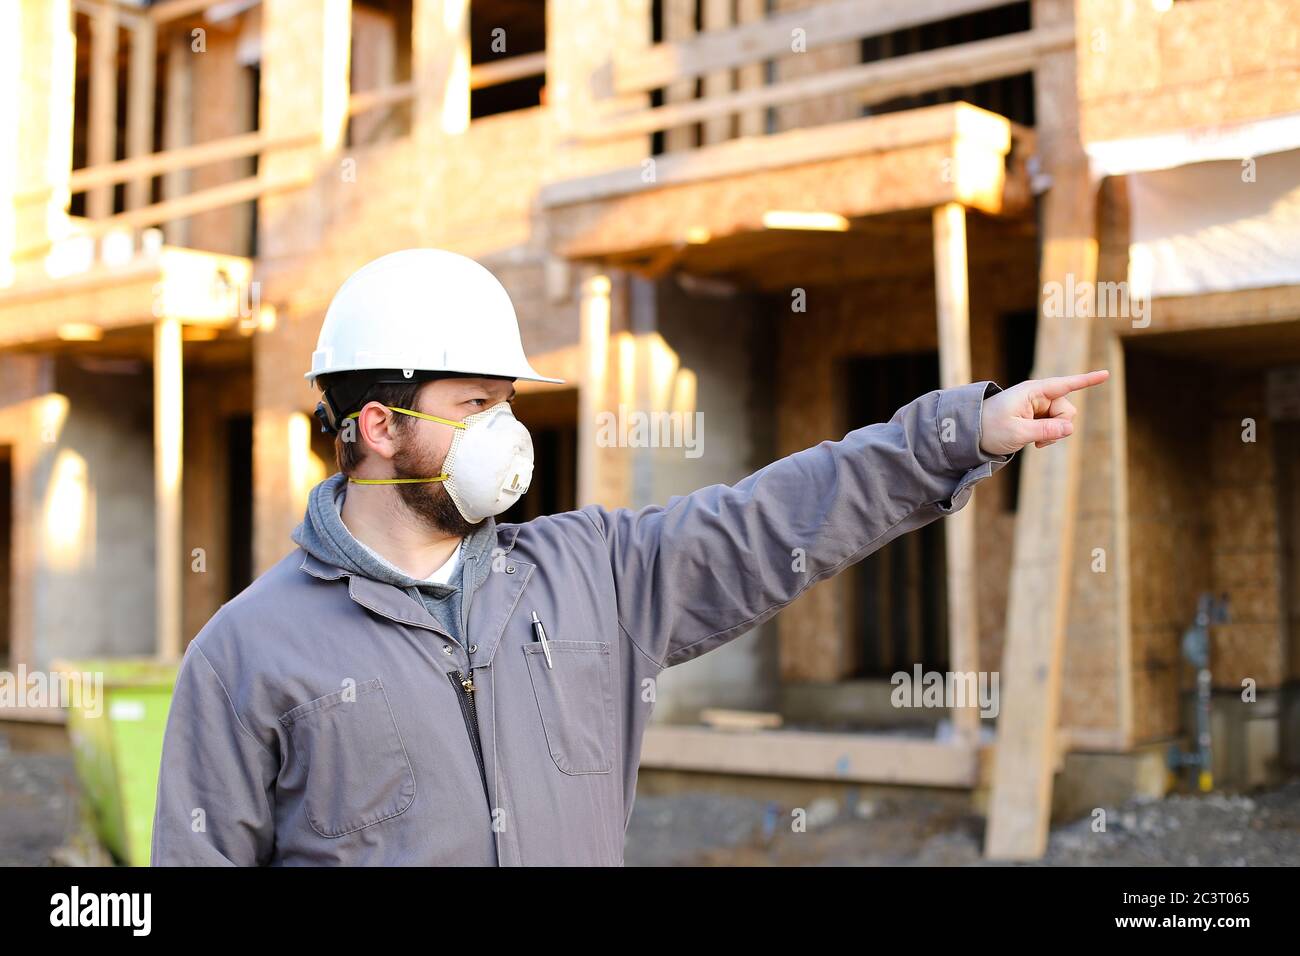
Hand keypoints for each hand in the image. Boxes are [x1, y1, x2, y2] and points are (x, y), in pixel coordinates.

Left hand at [979, 370, 1109, 456]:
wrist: (971, 434)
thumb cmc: (990, 429)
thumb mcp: (1017, 432)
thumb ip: (1045, 429)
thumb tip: (1070, 427)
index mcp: (1033, 392)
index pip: (1064, 385)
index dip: (1086, 381)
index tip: (1106, 374)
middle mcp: (1038, 396)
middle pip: (1067, 410)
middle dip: (1060, 427)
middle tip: (1039, 441)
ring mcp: (1038, 406)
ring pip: (1063, 420)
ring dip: (1053, 433)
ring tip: (1034, 441)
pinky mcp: (1037, 417)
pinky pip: (1055, 426)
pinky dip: (1049, 436)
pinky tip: (1035, 442)